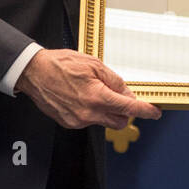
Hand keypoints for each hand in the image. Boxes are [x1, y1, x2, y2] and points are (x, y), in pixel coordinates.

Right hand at [15, 48, 160, 129]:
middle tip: (121, 98)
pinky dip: (92, 112)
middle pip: (120, 121)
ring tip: (94, 92)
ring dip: (107, 111)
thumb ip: (114, 81)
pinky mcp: (69, 123)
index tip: (155, 113)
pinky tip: (82, 97)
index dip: (145, 111)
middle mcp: (88, 113)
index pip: (129, 108)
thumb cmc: (61, 65)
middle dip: (125, 112)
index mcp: (97, 97)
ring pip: (104, 122)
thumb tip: (128, 94)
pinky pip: (89, 121)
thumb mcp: (94, 65)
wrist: (34, 72)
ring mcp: (77, 120)